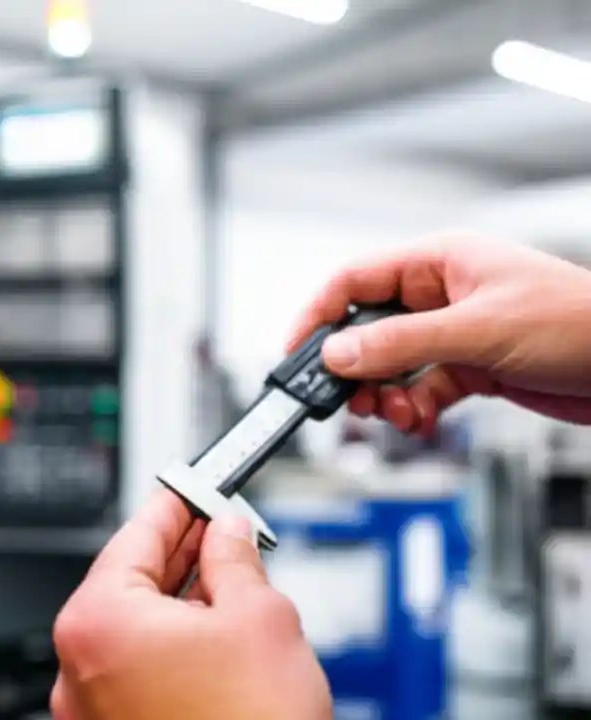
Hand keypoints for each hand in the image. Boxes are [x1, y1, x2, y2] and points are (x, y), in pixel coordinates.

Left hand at [50, 491, 330, 719]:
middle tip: (221, 531)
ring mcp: (89, 709)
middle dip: (180, 556)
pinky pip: (133, 672)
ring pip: (132, 630)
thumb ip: (237, 560)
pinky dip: (169, 649)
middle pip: (127, 583)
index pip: (134, 536)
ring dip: (178, 604)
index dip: (176, 505)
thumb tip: (228, 533)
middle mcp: (77, 666)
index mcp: (97, 622)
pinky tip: (213, 640)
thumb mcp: (260, 620)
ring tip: (231, 587)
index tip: (196, 486)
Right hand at [288, 236, 590, 434]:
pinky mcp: (472, 367)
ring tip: (392, 414)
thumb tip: (338, 353)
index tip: (296, 351)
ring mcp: (455, 333)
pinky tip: (420, 421)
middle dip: (354, 368)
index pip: (355, 281)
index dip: (318, 315)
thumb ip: (401, 344)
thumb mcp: (478, 332)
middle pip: (367, 329)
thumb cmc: (580, 323)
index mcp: (439, 262)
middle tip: (346, 398)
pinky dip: (413, 409)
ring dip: (384, 395)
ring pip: (392, 365)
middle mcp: (442, 294)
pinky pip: (421, 389)